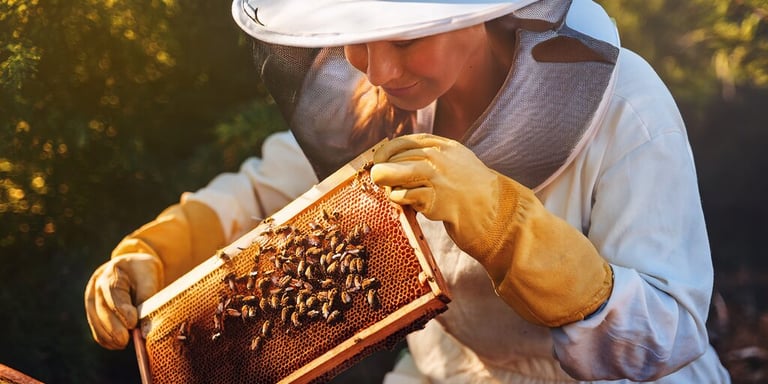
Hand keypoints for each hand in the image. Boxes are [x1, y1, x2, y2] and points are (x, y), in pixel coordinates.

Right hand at [84, 253, 162, 349]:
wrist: (133, 269)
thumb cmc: (143, 273)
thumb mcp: (149, 278)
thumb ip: (146, 298)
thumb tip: (144, 326)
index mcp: (112, 273)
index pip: (113, 293)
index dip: (121, 311)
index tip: (132, 323)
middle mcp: (97, 286)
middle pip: (101, 309)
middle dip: (113, 328)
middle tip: (125, 340)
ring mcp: (92, 300)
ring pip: (96, 322)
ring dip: (109, 336)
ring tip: (124, 343)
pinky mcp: (93, 313)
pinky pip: (96, 329)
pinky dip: (106, 339)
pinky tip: (117, 345)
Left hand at [371, 134, 611, 326]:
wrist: (502, 217)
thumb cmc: (476, 196)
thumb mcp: (457, 168)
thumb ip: (432, 162)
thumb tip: (398, 164)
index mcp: (447, 147)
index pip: (406, 141)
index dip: (387, 151)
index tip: (379, 161)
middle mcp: (442, 157)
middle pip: (398, 155)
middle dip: (384, 168)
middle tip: (378, 179)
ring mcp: (440, 178)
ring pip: (398, 172)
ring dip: (386, 181)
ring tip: (386, 189)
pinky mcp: (438, 200)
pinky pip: (406, 195)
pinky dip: (400, 199)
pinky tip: (405, 203)